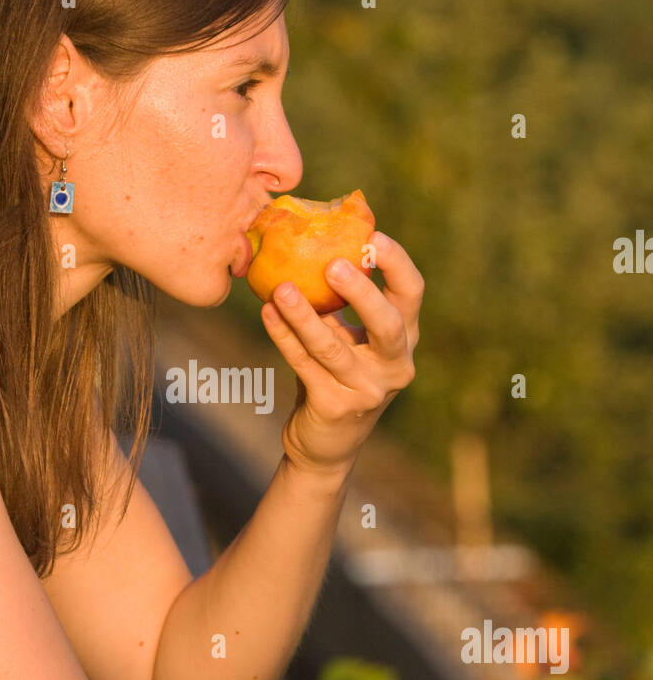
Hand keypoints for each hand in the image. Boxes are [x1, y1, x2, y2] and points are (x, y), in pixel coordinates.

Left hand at [260, 232, 423, 474]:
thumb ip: (340, 303)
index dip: (396, 263)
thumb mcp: (349, 338)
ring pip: (333, 347)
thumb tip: (311, 242)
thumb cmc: (337, 374)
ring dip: (304, 315)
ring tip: (280, 288)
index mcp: (405, 338)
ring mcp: (368, 390)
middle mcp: (395, 366)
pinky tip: (267, 313)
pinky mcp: (336, 407)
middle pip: (386, 324)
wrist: (325, 443)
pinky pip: (304, 364)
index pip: (412, 294)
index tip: (373, 235)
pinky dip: (283, 336)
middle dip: (361, 292)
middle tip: (332, 263)